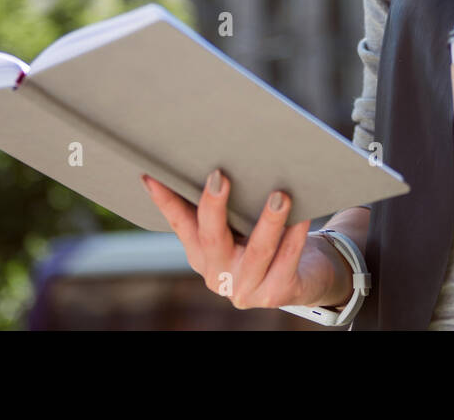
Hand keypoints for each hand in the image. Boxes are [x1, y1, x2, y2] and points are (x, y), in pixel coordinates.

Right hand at [140, 171, 334, 309]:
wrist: (301, 280)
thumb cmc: (263, 243)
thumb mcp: (236, 228)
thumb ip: (223, 207)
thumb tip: (215, 161)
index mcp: (201, 255)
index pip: (180, 223)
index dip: (164, 201)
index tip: (151, 175)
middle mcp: (218, 274)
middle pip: (212, 237)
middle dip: (214, 206)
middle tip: (219, 176)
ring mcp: (246, 288)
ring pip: (258, 251)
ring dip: (268, 222)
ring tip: (279, 196)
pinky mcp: (275, 293)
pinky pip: (287, 260)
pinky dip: (295, 236)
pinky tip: (303, 216)